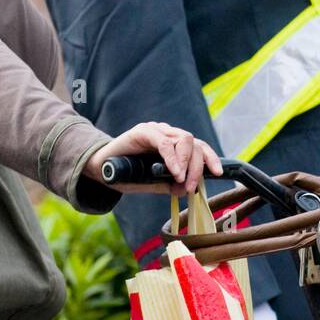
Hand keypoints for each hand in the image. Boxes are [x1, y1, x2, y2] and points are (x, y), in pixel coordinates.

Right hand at [83, 122, 222, 196]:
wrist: (100, 169)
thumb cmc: (126, 175)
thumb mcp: (151, 183)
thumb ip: (168, 185)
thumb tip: (186, 189)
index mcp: (172, 144)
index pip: (199, 147)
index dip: (210, 158)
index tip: (218, 173)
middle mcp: (166, 134)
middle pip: (195, 143)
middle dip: (198, 166)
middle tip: (191, 187)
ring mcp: (155, 130)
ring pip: (184, 139)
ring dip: (187, 163)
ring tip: (181, 180)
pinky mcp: (142, 131)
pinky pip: (164, 142)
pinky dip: (172, 158)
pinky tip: (174, 172)